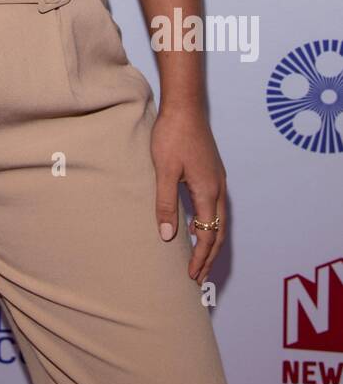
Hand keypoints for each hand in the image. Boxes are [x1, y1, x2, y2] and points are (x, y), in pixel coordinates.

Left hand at [150, 105, 226, 285]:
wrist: (185, 106)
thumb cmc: (172, 135)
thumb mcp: (164, 170)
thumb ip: (166, 203)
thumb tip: (168, 236)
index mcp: (208, 192)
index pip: (208, 235)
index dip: (200, 258)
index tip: (192, 276)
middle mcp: (218, 188)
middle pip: (218, 232)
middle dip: (209, 256)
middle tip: (200, 277)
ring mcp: (217, 179)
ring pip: (219, 219)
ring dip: (210, 241)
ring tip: (201, 258)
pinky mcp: (212, 172)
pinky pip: (215, 207)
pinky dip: (209, 224)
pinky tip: (196, 225)